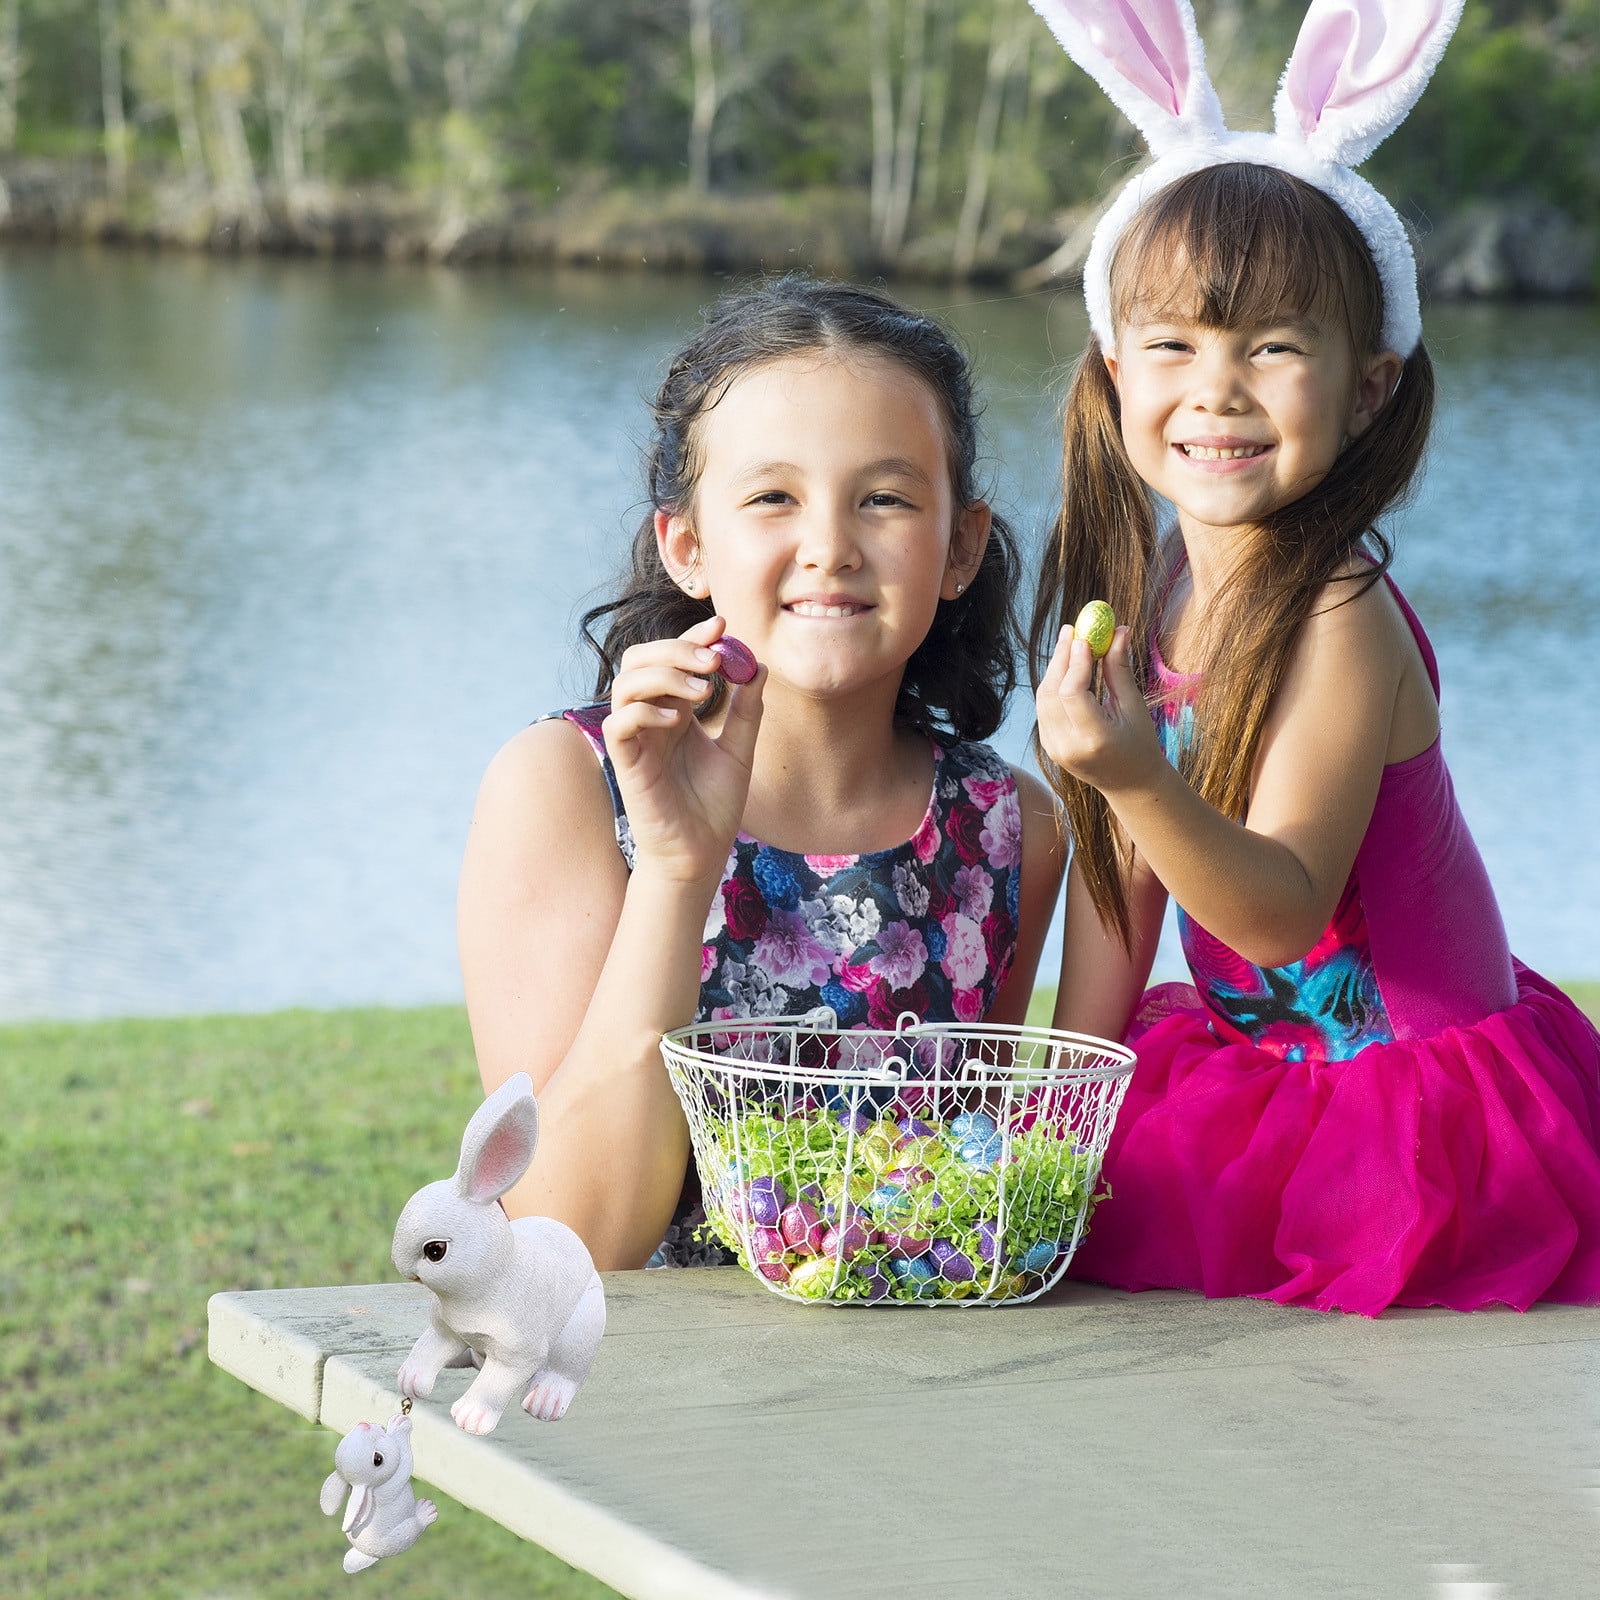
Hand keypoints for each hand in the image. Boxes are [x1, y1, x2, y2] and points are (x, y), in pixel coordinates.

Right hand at [603, 616, 765, 885]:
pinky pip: (619, 723)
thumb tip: (758, 667)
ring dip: (664, 675)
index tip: (722, 626)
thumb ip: (747, 711)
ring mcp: (637, 739)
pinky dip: (644, 710)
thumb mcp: (740, 751)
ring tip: (704, 692)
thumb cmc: (715, 807)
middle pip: (641, 659)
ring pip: (626, 683)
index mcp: (676, 710)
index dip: (692, 636)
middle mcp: (652, 718)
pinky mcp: (627, 763)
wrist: (701, 853)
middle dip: (676, 648)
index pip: (672, 658)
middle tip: (713, 659)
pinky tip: (676, 720)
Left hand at [1035, 625, 1165, 796]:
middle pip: (1052, 692)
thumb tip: (1118, 631)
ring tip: (1069, 642)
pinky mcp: (1048, 746)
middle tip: (1071, 630)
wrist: (1129, 783)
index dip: (1076, 663)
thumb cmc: (1139, 744)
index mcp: (1093, 738)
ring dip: (1055, 667)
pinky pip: (1044, 707)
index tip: (1084, 637)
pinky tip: (1065, 666)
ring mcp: (1054, 748)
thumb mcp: (1134, 708)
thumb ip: (1120, 671)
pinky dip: (1053, 684)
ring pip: (1044, 698)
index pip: (1073, 694)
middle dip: (1061, 657)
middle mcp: (1068, 745)